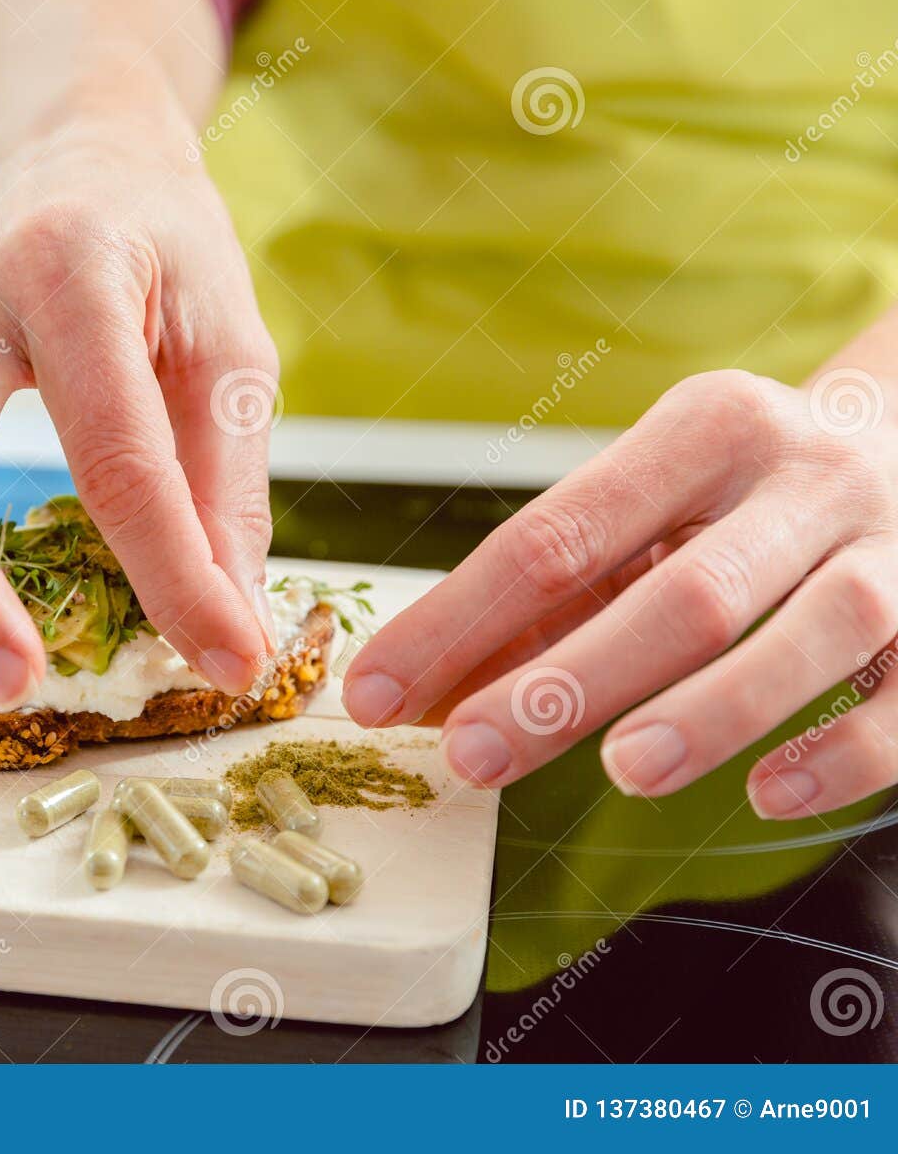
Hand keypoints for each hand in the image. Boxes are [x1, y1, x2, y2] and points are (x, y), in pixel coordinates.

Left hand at [343, 369, 897, 819]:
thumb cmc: (749, 491)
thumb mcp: (655, 506)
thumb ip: (557, 598)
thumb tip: (433, 692)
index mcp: (703, 430)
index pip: (557, 534)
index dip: (458, 619)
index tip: (377, 691)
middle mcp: (803, 477)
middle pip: (682, 590)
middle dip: (568, 682)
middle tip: (473, 752)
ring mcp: (896, 548)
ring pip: (812, 631)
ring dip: (713, 709)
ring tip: (623, 770)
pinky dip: (842, 751)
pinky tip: (769, 792)